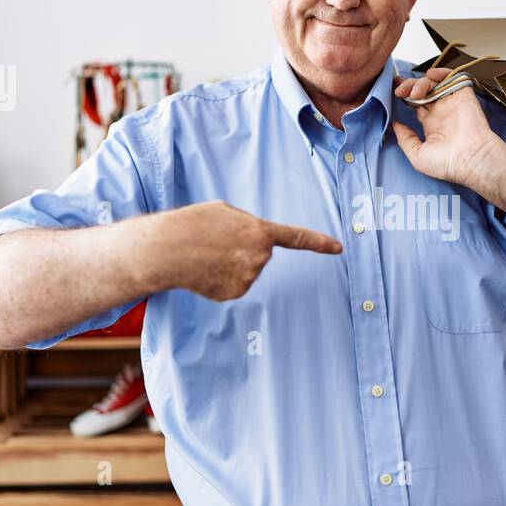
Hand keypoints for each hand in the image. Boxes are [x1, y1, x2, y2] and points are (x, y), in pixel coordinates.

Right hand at [140, 200, 341, 299]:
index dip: (318, 242)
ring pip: (246, 270)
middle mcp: (259, 258)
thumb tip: (253, 240)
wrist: (166, 250)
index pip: (295, 237)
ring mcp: (248, 279)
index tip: (338, 248)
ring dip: (230, 263)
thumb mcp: (225, 211)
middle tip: (217, 240)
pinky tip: (205, 270)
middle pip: (260, 254)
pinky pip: (234, 284)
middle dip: (243, 247)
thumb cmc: (193, 224)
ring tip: (207, 254)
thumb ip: (247, 224)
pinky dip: (221, 278)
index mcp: (260, 232)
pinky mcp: (234, 294)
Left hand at [391, 66, 505, 195]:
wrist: (471, 160)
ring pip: (434, 83)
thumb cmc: (448, 164)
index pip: (416, 104)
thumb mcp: (418, 156)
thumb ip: (405, 139)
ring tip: (415, 93)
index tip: (394, 92)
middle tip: (399, 90)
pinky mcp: (463, 95)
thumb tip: (395, 124)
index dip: (405, 96)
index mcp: (432, 125)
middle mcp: (441, 112)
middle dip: (408, 86)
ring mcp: (452, 102)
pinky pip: (452, 76)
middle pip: (422, 91)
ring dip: (420, 82)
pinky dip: (441, 72)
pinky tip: (431, 76)